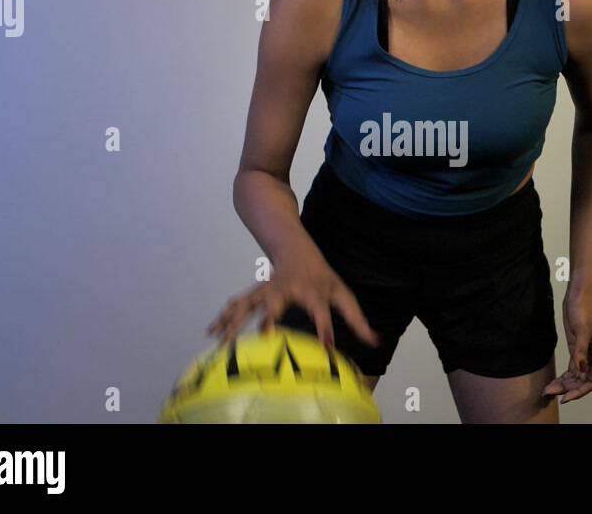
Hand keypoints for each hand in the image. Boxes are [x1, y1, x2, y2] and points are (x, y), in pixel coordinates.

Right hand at [205, 252, 381, 351]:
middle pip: (278, 302)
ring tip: (224, 339)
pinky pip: (238, 305)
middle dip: (270, 317)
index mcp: (313, 290)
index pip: (322, 311)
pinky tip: (213, 331)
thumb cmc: (320, 274)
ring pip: (251, 303)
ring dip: (237, 320)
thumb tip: (378, 341)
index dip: (325, 329)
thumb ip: (357, 318)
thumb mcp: (341, 291)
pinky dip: (225, 317)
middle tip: (265, 335)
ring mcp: (268, 288)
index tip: (326, 347)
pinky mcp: (255, 291)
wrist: (292, 243)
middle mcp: (288, 288)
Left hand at [543, 294, 591, 403]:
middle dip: (567, 389)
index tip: (565, 397)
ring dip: (563, 385)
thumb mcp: (581, 330)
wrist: (577, 296)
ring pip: (576, 377)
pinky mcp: (575, 350)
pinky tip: (553, 382)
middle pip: (582, 381)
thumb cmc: (583, 310)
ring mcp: (584, 355)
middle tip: (548, 392)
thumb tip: (580, 369)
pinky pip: (571, 369)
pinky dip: (563, 377)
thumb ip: (580, 351)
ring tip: (547, 390)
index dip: (579, 391)